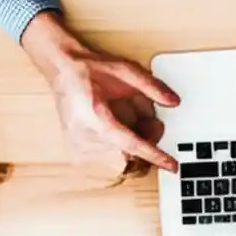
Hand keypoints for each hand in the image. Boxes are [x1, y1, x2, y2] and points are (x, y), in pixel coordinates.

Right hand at [21, 12, 179, 175]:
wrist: (62, 70)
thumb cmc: (89, 71)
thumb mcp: (125, 71)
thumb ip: (151, 86)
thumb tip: (173, 101)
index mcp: (94, 117)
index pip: (130, 145)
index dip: (154, 155)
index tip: (171, 165)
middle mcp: (83, 136)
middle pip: (128, 158)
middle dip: (147, 144)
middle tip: (153, 125)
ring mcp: (78, 147)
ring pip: (121, 162)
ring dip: (135, 147)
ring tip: (134, 122)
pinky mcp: (77, 153)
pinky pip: (109, 161)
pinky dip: (122, 150)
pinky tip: (121, 130)